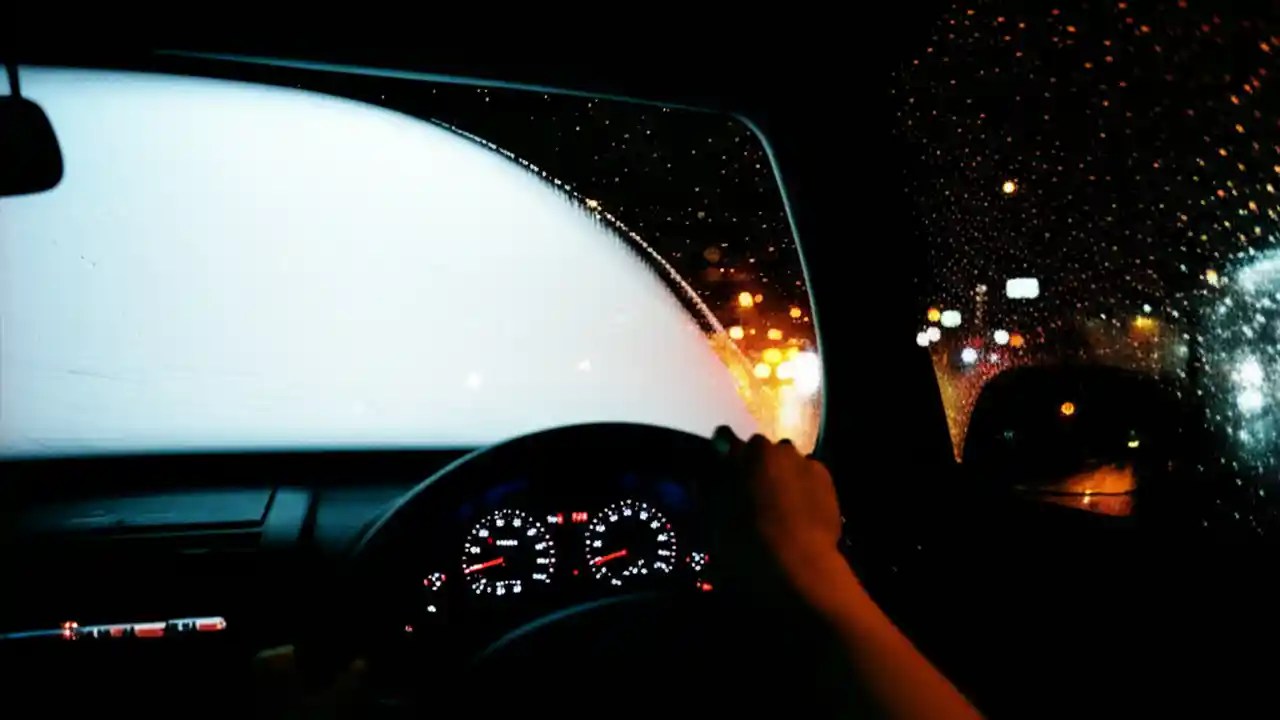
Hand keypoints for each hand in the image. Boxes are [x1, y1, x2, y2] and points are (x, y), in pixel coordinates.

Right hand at [711, 426, 843, 595]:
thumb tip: (703, 478)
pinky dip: (803, 483)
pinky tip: (802, 507)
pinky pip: (808, 472)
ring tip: (781, 501)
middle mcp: (773, 449)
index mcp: (742, 455)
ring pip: (787, 459)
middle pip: (760, 448)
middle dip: (756, 463)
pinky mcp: (824, 476)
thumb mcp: (716, 520)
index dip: (722, 450)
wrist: (799, 562)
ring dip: (782, 472)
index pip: (723, 436)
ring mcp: (802, 460)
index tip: (722, 465)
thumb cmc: (749, 542)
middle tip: (754, 491)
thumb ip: (709, 492)